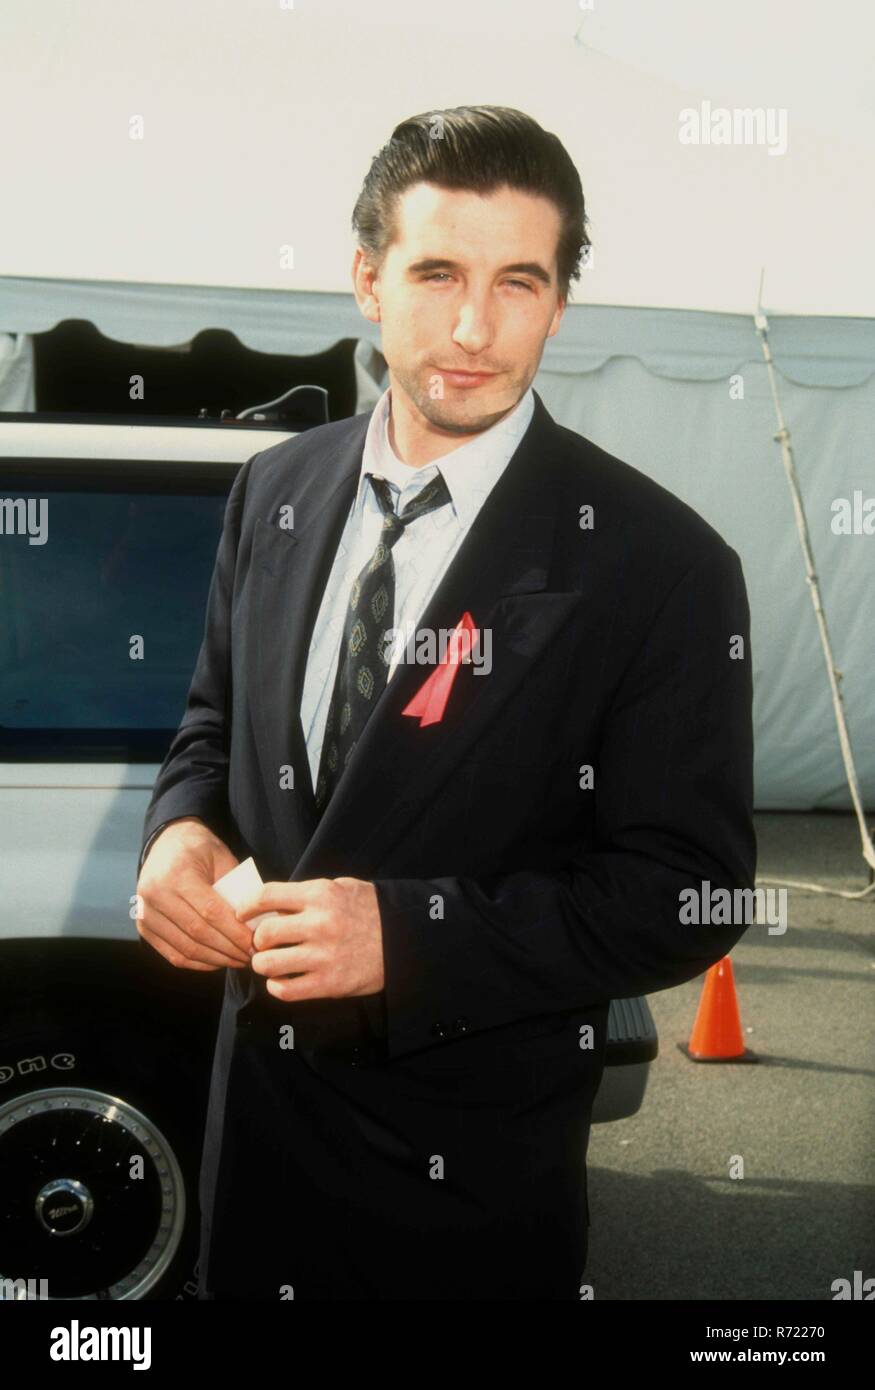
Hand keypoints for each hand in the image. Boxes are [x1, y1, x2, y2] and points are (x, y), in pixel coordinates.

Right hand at [136, 818, 252, 970]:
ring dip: (216, 960)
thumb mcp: (222, 858)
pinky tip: (218, 961)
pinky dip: (198, 964)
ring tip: (238, 960)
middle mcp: (155, 894)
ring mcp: (145, 913)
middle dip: (229, 950)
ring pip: (186, 949)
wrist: (166, 844)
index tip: (256, 944)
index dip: (235, 932)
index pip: (210, 911)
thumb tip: (255, 925)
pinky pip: (173, 955)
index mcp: (177, 874)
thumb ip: (236, 889)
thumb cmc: (200, 850)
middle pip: (198, 933)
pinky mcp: (143, 928)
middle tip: (252, 956)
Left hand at [236, 877, 383, 1001]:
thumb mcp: (339, 888)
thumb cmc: (368, 910)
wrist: (403, 939)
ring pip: (268, 964)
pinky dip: (276, 987)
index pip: (266, 896)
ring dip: (263, 965)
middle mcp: (319, 924)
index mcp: (320, 896)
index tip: (241, 914)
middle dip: (257, 940)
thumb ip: (306, 894)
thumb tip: (270, 905)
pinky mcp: (329, 984)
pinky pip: (285, 990)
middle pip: (263, 934)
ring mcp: (323, 956)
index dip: (246, 906)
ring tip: (270, 963)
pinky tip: (282, 981)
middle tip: (262, 944)